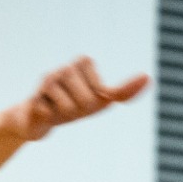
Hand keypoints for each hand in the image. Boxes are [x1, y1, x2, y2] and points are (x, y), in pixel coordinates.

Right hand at [12, 56, 148, 141]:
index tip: (88, 99)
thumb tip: (147, 77)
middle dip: (82, 110)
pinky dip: (51, 118)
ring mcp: (49, 79)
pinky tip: (45, 111)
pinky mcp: (34, 95)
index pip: (103, 91)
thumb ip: (123, 91)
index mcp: (84, 63)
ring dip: (67, 114)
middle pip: (89, 100)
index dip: (97, 101)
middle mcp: (66, 67)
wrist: (38, 119)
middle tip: (72, 107)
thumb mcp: (100, 100)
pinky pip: (52, 114)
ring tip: (58, 108)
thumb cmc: (72, 106)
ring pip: (71, 107)